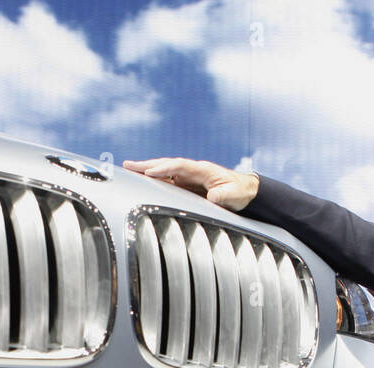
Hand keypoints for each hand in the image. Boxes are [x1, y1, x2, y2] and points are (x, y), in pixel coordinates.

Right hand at [121, 157, 259, 211]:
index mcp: (202, 170)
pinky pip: (167, 179)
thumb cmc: (239, 192)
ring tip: (129, 168)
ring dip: (147, 169)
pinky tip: (142, 179)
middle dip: (147, 165)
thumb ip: (222, 196)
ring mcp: (188, 176)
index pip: (179, 166)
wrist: (244, 191)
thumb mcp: (233, 195)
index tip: (150, 172)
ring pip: (164, 170)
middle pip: (167, 164)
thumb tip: (212, 197)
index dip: (164, 168)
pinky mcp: (186, 184)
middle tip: (128, 165)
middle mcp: (192, 170)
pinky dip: (154, 178)